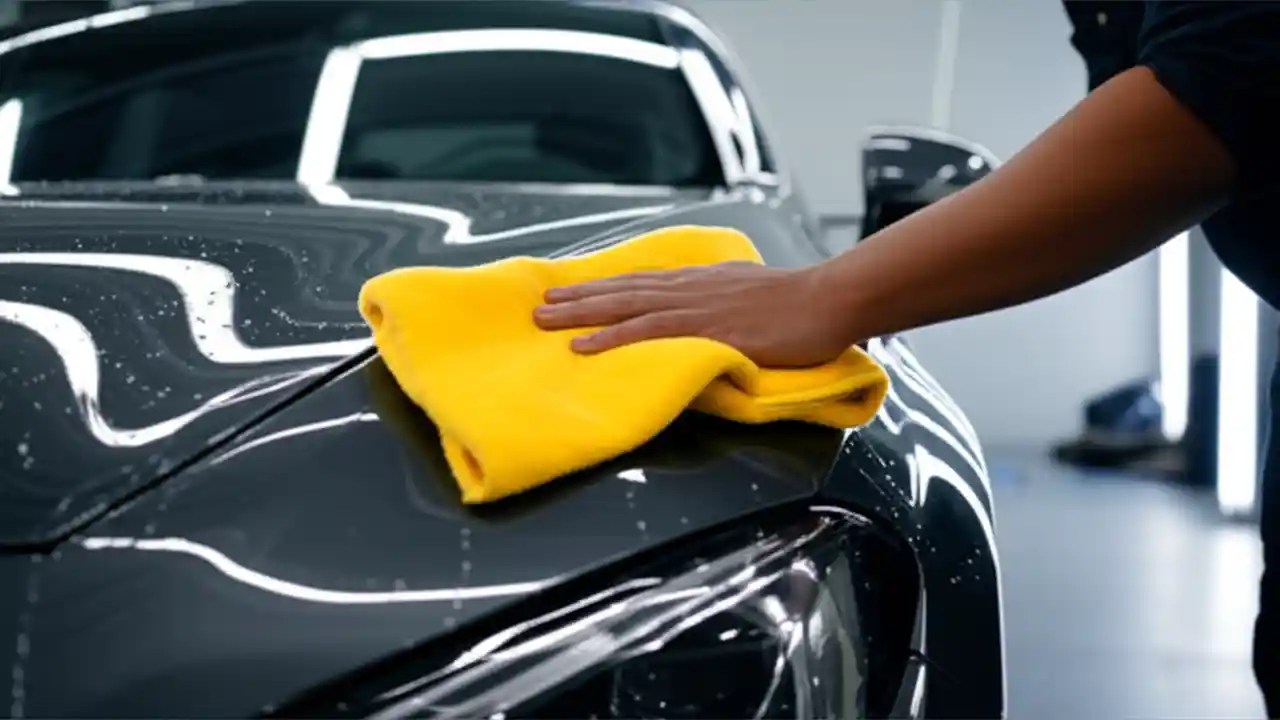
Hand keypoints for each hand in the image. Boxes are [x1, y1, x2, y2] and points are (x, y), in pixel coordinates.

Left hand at [533, 261, 852, 366]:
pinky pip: (647, 332)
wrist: (828, 300)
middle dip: (579, 298)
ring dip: (581, 314)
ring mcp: (694, 307)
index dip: (604, 287)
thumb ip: (723, 304)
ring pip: (624, 307)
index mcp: (701, 281)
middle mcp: (689, 288)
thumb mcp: (751, 295)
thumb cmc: (799, 303)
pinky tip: (584, 345)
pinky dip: (611, 337)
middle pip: (622, 291)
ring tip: (546, 321)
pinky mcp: (703, 329)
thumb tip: (708, 316)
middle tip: (541, 306)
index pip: (641, 283)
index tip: (573, 290)